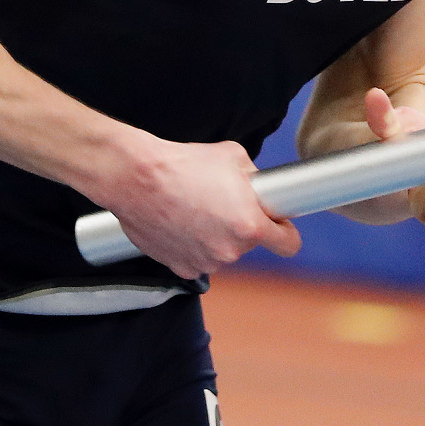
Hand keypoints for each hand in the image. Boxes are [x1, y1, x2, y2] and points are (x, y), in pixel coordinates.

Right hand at [105, 139, 300, 280]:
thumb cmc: (182, 164)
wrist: (135, 177)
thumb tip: (261, 188)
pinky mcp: (180, 267)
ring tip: (194, 209)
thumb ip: (255, 179)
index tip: (277, 224)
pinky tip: (180, 222)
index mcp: (249, 225)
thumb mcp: (233, 157)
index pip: (288, 244)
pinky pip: (197, 258)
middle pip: (249, 243)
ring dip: (214, 236)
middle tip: (220, 202)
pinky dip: (192, 245)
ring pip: (221, 251)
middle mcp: (230, 250)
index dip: (285, 232)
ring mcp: (204, 262)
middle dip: (240, 225)